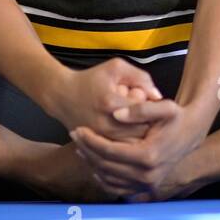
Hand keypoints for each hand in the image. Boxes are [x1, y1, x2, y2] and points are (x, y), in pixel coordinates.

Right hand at [48, 57, 178, 141]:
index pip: (145, 113)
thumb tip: (158, 96)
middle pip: (141, 133)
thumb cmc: (92, 79)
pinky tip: (129, 134)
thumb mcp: (116, 68)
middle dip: (148, 126)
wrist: (62, 96)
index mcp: (111, 102)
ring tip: (140, 127)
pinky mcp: (96, 147)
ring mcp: (100, 138)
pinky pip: (120, 151)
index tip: (151, 106)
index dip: (152, 110)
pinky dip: (128, 145)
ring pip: (132, 146)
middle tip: (149, 119)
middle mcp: (105, 124)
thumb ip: (140, 77)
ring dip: (140, 138)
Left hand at [70, 99, 211, 201]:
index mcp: (148, 155)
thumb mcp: (164, 107)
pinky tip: (94, 165)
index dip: (91, 140)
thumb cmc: (177, 117)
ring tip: (81, 147)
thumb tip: (116, 113)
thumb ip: (140, 108)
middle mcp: (147, 174)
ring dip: (91, 164)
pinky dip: (103, 178)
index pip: (109, 151)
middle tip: (75, 135)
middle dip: (87, 150)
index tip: (79, 129)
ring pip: (109, 179)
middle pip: (106, 166)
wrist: (192, 132)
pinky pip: (118, 188)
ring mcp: (147, 184)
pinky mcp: (146, 188)